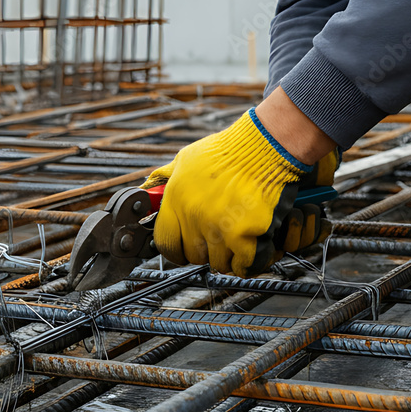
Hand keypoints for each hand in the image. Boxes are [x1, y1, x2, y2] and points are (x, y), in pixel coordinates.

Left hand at [142, 109, 335, 276]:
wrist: (264, 146)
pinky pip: (244, 266)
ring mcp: (218, 229)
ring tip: (241, 238)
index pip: (165, 243)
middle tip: (221, 237)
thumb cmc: (230, 151)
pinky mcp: (244, 236)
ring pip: (220, 263)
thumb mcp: (186, 158)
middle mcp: (193, 217)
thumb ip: (165, 178)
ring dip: (231, 255)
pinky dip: (251, 261)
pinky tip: (255, 247)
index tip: (185, 247)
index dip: (177, 248)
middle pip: (194, 256)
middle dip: (207, 250)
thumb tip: (146, 191)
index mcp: (176, 200)